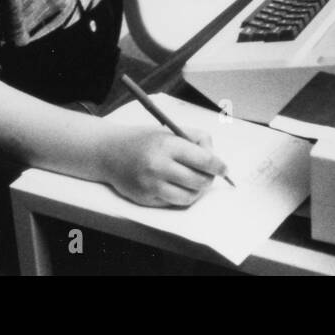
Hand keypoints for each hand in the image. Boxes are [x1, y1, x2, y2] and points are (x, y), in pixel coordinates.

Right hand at [99, 126, 226, 206]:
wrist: (110, 152)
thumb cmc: (146, 140)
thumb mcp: (170, 131)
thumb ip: (196, 139)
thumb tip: (216, 159)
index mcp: (167, 144)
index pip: (204, 160)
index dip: (218, 166)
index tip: (224, 169)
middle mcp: (158, 165)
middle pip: (199, 181)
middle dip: (208, 179)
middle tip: (208, 175)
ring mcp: (151, 184)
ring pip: (189, 197)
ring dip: (196, 191)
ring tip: (193, 182)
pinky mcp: (145, 198)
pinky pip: (173, 203)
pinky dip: (180, 196)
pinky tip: (175, 186)